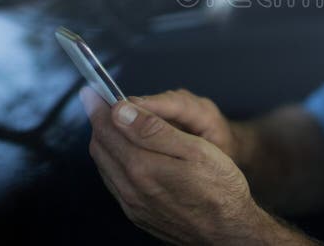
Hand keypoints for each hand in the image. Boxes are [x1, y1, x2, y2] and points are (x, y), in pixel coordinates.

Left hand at [80, 87, 273, 244]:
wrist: (228, 233)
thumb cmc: (220, 188)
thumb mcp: (195, 150)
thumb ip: (154, 130)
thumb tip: (120, 111)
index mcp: (142, 167)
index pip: (108, 130)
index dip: (100, 107)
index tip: (95, 91)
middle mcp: (130, 188)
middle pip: (100, 148)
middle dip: (100, 122)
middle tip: (103, 103)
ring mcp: (131, 205)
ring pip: (104, 166)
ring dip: (106, 142)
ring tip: (114, 124)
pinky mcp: (137, 215)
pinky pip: (114, 183)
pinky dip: (113, 162)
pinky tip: (127, 154)